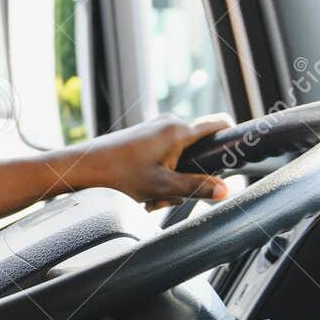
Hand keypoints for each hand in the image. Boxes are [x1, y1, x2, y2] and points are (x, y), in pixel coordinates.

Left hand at [52, 113, 233, 209]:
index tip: (237, 155)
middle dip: (189, 177)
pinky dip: (157, 177)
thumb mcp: (162, 186)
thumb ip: (197, 187)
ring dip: (170, 181)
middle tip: (170, 195)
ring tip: (151, 196)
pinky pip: (163, 158)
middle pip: (197, 150)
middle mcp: (169, 123)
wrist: (83, 168)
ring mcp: (155, 129)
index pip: (219, 123)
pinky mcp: (143, 138)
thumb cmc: (118, 174)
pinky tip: (142, 192)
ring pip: (179, 159)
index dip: (232, 137)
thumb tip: (226, 190)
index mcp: (178, 130)